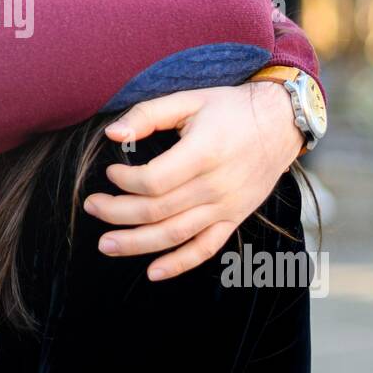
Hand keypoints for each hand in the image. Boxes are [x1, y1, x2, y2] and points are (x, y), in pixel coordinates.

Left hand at [83, 81, 302, 281]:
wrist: (281, 123)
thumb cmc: (230, 108)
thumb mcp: (188, 100)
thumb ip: (147, 115)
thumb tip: (111, 133)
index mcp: (203, 153)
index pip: (153, 181)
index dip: (124, 181)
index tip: (110, 173)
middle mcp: (216, 185)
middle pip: (157, 211)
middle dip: (117, 213)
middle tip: (92, 206)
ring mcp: (227, 207)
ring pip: (175, 234)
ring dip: (137, 244)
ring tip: (106, 245)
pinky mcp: (234, 218)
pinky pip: (206, 248)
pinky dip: (179, 264)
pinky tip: (152, 272)